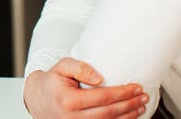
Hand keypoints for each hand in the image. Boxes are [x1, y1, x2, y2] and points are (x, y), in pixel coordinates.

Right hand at [24, 57, 147, 117]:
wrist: (38, 99)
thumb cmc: (53, 82)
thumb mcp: (62, 67)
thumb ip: (80, 68)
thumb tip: (99, 78)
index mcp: (69, 100)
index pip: (103, 97)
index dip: (122, 93)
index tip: (136, 87)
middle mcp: (72, 118)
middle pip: (109, 113)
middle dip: (129, 105)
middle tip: (143, 97)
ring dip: (128, 117)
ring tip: (140, 107)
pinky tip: (128, 117)